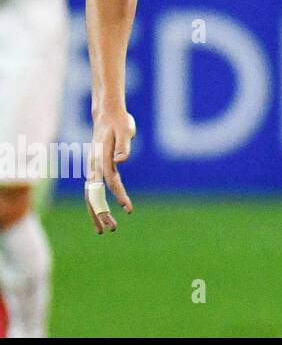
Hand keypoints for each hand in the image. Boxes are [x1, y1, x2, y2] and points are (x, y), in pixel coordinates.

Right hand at [86, 109, 135, 232]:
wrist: (106, 114)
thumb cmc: (119, 122)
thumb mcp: (126, 130)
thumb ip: (123, 146)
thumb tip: (121, 161)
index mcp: (102, 158)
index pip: (111, 182)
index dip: (119, 196)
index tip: (128, 209)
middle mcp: (94, 166)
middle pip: (94, 194)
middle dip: (101, 213)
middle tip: (111, 230)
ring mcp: (92, 168)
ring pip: (91, 195)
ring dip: (97, 212)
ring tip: (106, 229)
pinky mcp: (95, 168)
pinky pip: (92, 190)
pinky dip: (95, 203)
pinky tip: (103, 212)